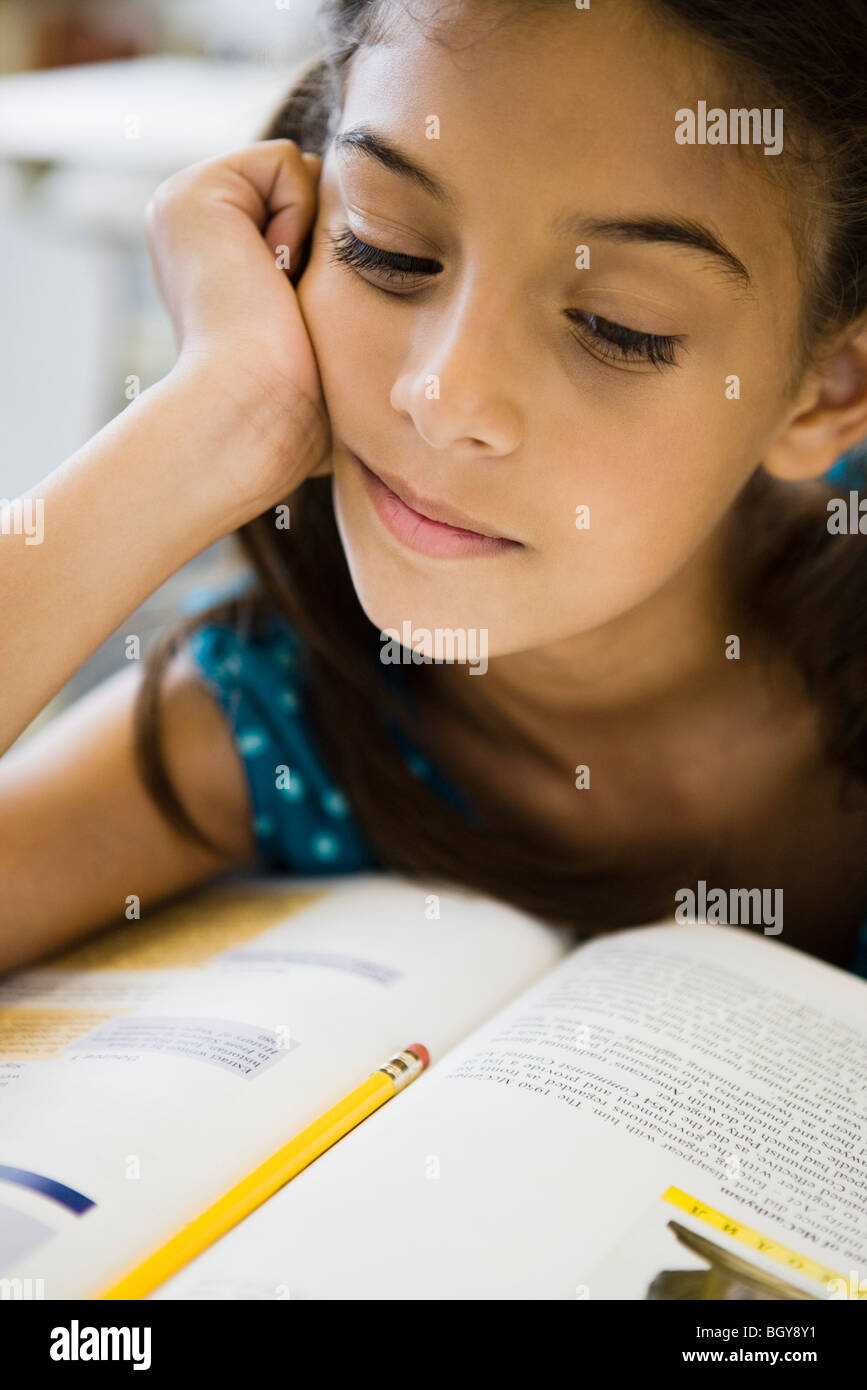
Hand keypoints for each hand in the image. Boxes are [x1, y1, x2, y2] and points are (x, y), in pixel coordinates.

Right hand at [144, 139, 331, 511]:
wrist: (257, 410)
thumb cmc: (298, 398)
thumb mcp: (316, 328)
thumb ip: (324, 279)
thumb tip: (374, 253)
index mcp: (215, 257)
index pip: (305, 214)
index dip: (322, 259)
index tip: (290, 316)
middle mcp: (191, 226)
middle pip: (305, 189)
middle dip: (315, 243)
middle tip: (283, 307)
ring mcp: (183, 204)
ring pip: (300, 173)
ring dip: (308, 237)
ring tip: (274, 293)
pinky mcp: (192, 191)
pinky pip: (288, 162)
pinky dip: (298, 219)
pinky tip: (270, 274)